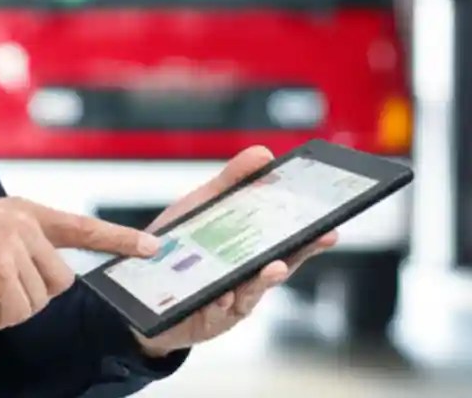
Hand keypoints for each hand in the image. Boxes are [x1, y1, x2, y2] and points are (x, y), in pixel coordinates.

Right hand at [0, 197, 159, 330]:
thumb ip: (21, 242)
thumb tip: (47, 277)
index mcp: (23, 211)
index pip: (81, 226)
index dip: (119, 239)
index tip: (153, 247)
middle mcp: (23, 223)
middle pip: (61, 279)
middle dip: (34, 296)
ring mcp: (13, 243)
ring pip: (39, 299)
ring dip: (10, 309)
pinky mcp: (0, 268)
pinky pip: (17, 311)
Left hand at [132, 145, 338, 356]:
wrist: (141, 284)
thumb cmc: (179, 245)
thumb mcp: (203, 205)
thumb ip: (231, 181)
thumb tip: (263, 154)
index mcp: (251, 250)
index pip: (288, 243)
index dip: (311, 237)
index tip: (330, 227)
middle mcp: (248, 277)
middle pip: (281, 267)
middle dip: (300, 254)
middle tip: (318, 240)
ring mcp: (232, 300)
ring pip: (252, 292)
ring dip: (263, 280)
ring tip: (274, 268)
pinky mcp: (209, 318)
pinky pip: (218, 311)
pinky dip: (222, 301)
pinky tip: (221, 295)